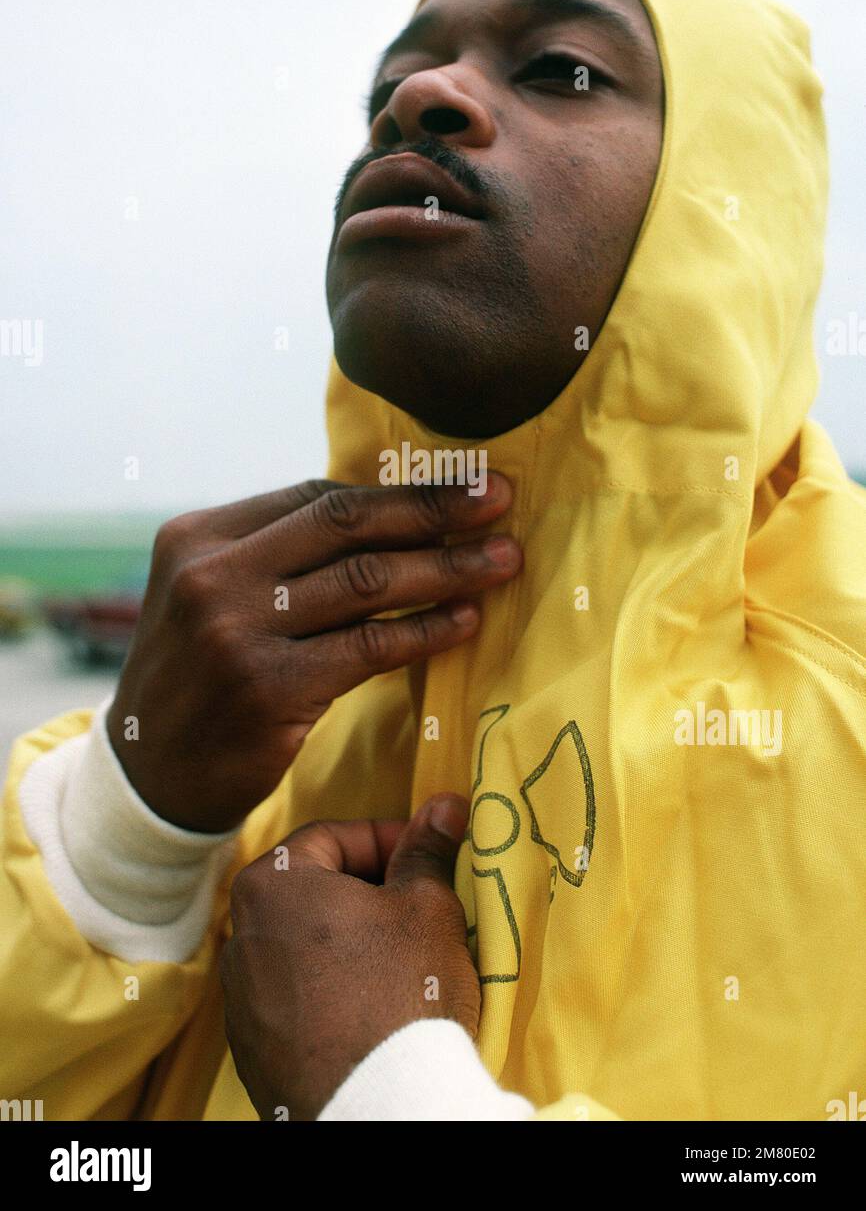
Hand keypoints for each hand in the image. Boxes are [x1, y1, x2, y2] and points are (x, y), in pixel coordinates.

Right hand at [106, 478, 519, 829]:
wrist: (147, 779)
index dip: (397, 490)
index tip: (461, 484)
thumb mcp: (211, 596)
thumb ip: (277, 554)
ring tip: (504, 560)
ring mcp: (236, 633)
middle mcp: (212, 575)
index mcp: (198, 536)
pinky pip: (370, 648)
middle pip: (346, 524)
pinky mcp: (269, 691)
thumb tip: (392, 513)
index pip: (316, 497)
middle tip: (500, 498)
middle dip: (434, 508)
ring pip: (367, 582)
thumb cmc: (200, 678)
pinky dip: (426, 630)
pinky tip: (466, 621)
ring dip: (448, 568)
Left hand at [219, 793, 477, 1121]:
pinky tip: (374, 1009)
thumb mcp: (427, 906)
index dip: (389, 840)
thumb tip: (444, 804)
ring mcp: (239, 998)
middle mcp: (239, 935)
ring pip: (303, 945)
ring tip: (401, 961)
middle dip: (369, 891)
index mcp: (270, 883)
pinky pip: (295, 998)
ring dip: (349, 942)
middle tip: (421, 907)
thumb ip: (427, 850)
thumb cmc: (401, 991)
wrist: (376, 1107)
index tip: (428, 859)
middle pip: (313, 889)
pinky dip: (331, 991)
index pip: (333, 836)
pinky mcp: (251, 1049)